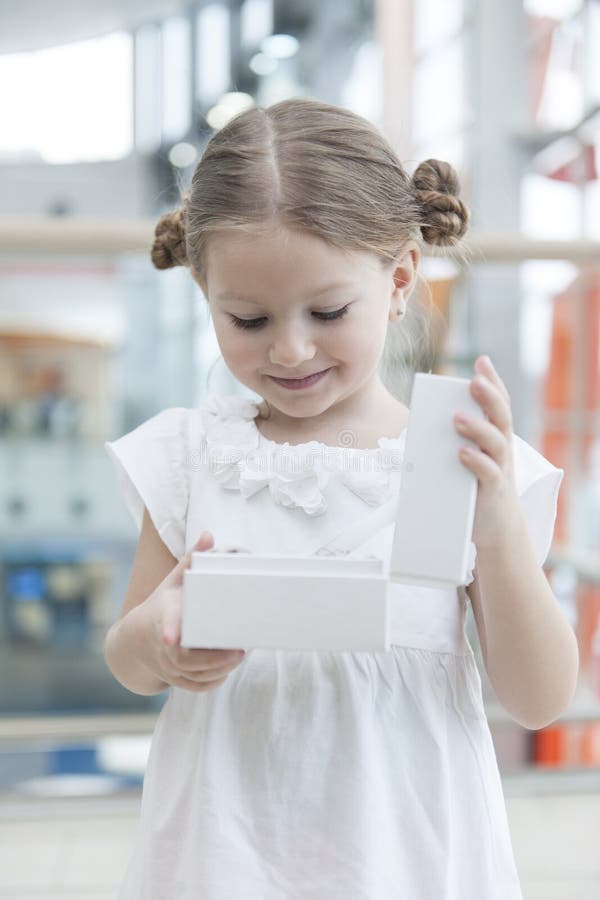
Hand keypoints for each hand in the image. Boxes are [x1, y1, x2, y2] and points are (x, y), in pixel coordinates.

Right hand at [129, 531, 246, 691]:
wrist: (134, 640)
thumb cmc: (160, 605)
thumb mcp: (171, 582)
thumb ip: (190, 561)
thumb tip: (209, 536)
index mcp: (162, 617)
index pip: (164, 626)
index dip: (169, 632)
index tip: (172, 638)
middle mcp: (162, 645)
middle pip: (185, 659)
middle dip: (213, 659)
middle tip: (239, 651)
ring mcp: (166, 665)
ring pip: (192, 676)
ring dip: (218, 671)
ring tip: (239, 657)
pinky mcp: (173, 678)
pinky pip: (193, 686)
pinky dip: (211, 682)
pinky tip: (227, 672)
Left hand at [453, 355, 520, 548]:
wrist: (495, 531)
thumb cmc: (475, 490)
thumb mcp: (466, 462)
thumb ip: (452, 443)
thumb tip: (420, 425)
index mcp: (496, 438)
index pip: (499, 405)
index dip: (494, 382)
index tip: (482, 361)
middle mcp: (502, 449)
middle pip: (500, 417)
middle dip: (488, 397)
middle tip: (473, 381)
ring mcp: (501, 469)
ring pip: (495, 443)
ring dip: (477, 428)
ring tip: (457, 417)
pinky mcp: (493, 492)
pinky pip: (489, 474)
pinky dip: (476, 462)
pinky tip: (462, 453)